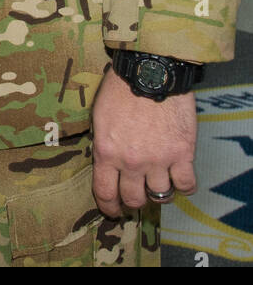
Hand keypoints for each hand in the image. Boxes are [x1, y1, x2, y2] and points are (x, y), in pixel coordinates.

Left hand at [90, 65, 197, 216]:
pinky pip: (186, 184)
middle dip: (133, 201)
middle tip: (136, 197)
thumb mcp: (99, 118)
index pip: (105, 192)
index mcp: (107, 152)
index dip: (108, 207)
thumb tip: (105, 161)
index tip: (112, 211)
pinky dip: (184, 186)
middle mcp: (132, 162)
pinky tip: (180, 179)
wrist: (150, 73)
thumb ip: (103, 144)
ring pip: (160, 195)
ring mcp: (159, 160)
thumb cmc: (120, 89)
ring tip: (157, 184)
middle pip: (134, 199)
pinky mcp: (183, 154)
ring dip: (158, 192)